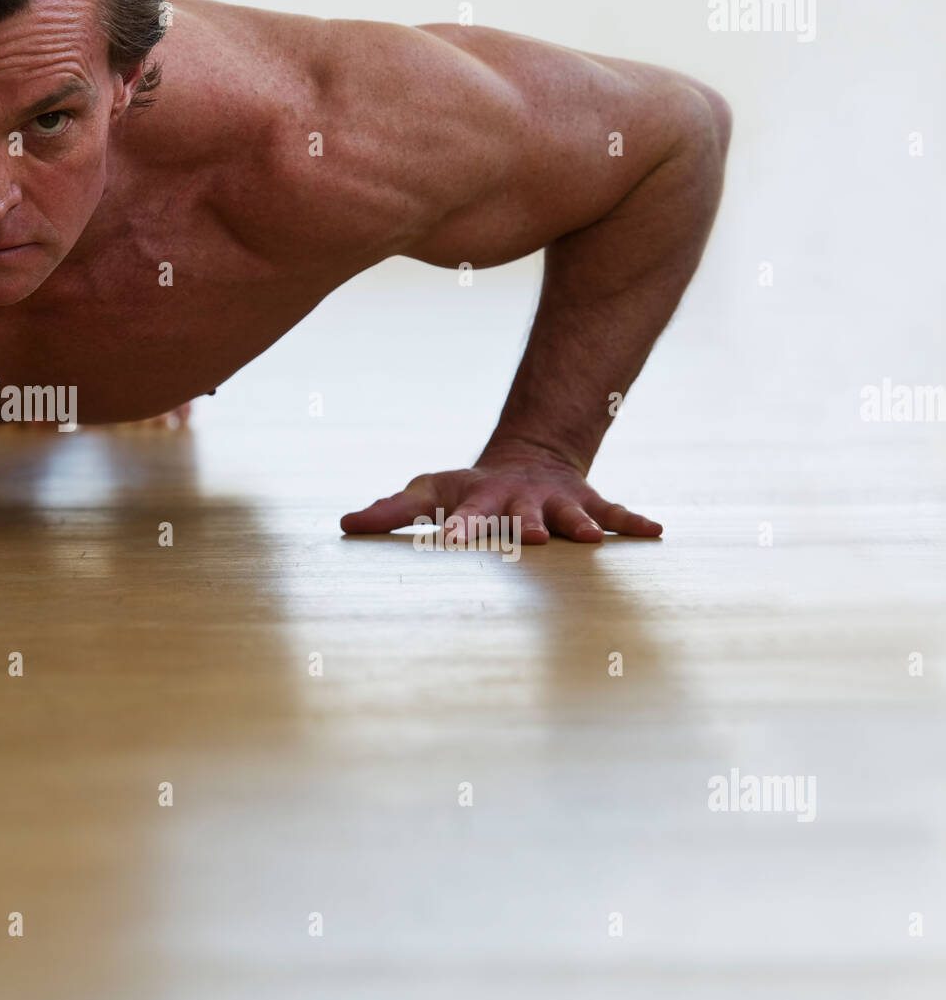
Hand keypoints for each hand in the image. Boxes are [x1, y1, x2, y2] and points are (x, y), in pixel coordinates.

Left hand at [340, 442, 662, 543]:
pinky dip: (633, 522)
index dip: (459, 528)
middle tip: (532, 537)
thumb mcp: (428, 494)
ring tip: (592, 540)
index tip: (451, 541)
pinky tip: (656, 532)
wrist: (528, 459)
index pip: (466, 517)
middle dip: (526, 526)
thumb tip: (343, 525)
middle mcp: (521, 502)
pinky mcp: (587, 504)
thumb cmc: (468, 489)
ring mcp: (557, 503)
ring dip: (579, 527)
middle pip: (522, 516)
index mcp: (480, 502)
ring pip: (570, 516)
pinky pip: (614, 513)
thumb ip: (390, 512)